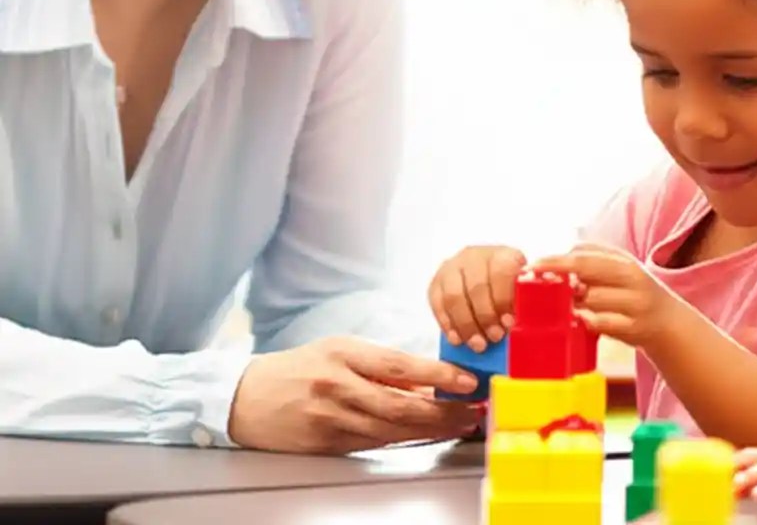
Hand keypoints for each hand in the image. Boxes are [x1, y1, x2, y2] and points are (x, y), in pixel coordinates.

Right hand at [228, 336, 482, 453]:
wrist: (245, 398)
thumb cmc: (299, 370)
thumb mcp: (340, 351)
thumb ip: (383, 366)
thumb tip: (429, 381)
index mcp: (342, 353)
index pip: (399, 365)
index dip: (437, 374)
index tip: (466, 380)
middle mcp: (336, 385)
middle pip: (400, 405)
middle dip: (443, 411)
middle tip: (472, 411)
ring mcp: (330, 418)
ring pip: (392, 429)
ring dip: (431, 430)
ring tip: (459, 425)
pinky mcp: (325, 444)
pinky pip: (374, 444)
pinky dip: (404, 440)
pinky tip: (425, 435)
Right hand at [428, 245, 526, 351]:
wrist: (485, 277)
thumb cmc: (508, 289)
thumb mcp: (521, 290)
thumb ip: (522, 301)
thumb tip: (516, 323)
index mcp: (503, 255)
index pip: (501, 272)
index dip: (503, 299)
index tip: (508, 323)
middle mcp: (475, 256)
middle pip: (476, 287)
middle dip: (485, 317)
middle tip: (494, 337)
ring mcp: (453, 267)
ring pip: (454, 296)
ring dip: (466, 324)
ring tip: (477, 344)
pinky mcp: (437, 281)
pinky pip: (438, 304)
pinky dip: (447, 324)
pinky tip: (457, 339)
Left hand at [534, 244, 680, 348]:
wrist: (669, 323)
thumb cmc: (633, 294)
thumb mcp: (619, 269)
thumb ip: (592, 258)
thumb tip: (558, 256)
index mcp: (623, 261)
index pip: (584, 254)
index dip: (556, 259)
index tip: (532, 265)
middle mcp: (632, 277)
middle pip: (588, 269)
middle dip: (558, 273)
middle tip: (535, 280)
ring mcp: (635, 302)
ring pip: (593, 297)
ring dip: (572, 301)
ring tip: (559, 305)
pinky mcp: (635, 327)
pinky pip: (604, 323)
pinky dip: (588, 322)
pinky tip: (579, 321)